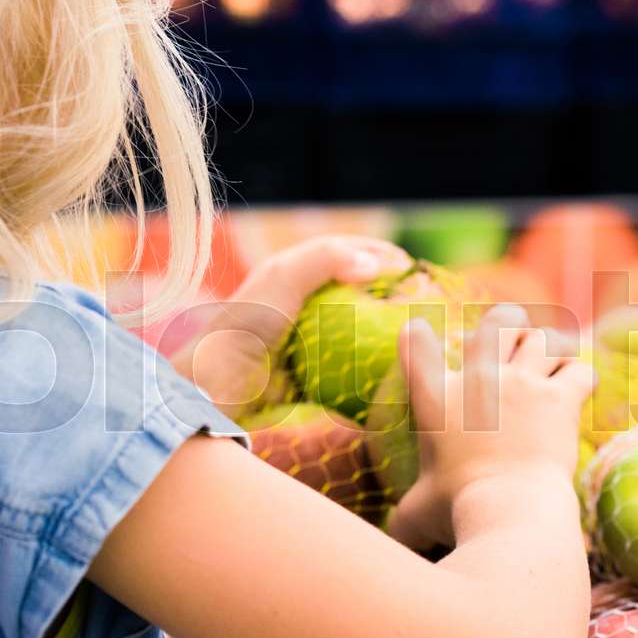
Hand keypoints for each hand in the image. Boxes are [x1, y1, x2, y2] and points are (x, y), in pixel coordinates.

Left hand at [173, 236, 410, 416]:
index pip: (348, 251)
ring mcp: (306, 336)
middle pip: (356, 289)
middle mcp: (301, 299)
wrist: (216, 386)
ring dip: (383, 331)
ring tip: (412, 337)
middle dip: (389, 293)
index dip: (382, 254)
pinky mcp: (308, 369)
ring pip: (355, 327)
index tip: (412, 269)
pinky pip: (345, 363)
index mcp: (294, 270)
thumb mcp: (283, 280)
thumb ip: (325, 260)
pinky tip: (388, 370)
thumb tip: (374, 265)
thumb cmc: (246, 326)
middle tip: (421, 304)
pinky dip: (367, 364)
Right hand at [388, 304, 593, 550]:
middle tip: (511, 340)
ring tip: (551, 366)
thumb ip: (402, 518)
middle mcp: (478, 380)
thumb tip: (393, 538)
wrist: (508, 510)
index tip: (420, 335)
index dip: (416, 334)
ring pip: (543, 339)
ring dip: (548, 350)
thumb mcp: (416, 513)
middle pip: (497, 322)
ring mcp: (521, 384)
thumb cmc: (456, 511)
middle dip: (507, 323)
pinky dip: (581, 377)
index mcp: (436, 399)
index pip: (414, 342)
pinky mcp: (560, 399)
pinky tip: (579, 389)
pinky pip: (579, 370)